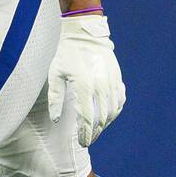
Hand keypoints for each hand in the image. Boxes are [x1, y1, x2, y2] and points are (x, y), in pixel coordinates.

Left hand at [48, 13, 125, 146]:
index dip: (85, 134)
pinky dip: (115, 111)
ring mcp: (112, 82)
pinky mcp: (117, 78)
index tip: (83, 143)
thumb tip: (56, 119)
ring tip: (96, 130)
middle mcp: (101, 86)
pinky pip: (120, 100)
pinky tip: (107, 115)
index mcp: (84, 86)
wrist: (85, 33)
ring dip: (105, 124)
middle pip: (101, 118)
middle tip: (88, 140)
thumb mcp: (55, 74)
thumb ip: (55, 98)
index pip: (86, 119)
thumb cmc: (66, 54)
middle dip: (95, 132)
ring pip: (113, 111)